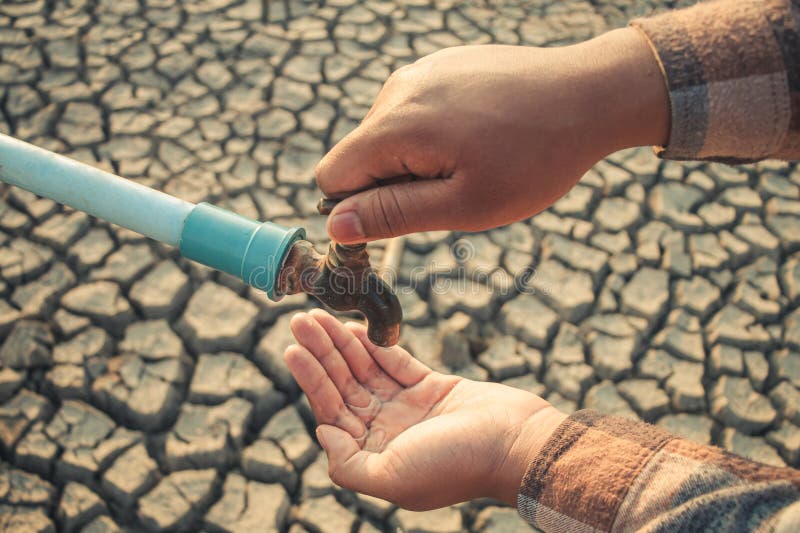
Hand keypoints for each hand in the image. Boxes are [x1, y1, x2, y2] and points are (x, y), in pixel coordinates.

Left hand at [283, 309, 565, 508]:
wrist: (517, 443)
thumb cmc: (458, 465)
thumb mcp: (393, 478)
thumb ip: (349, 465)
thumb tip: (321, 432)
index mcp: (375, 456)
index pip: (332, 412)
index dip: (311, 380)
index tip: (293, 348)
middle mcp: (387, 432)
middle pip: (344, 387)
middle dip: (321, 354)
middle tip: (300, 320)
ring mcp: (408, 409)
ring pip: (365, 371)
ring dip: (342, 344)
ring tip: (319, 318)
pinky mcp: (431, 388)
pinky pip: (395, 363)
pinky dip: (374, 346)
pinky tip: (353, 328)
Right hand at [317, 27, 668, 242]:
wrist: (589, 94)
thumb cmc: (533, 159)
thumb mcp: (464, 204)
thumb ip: (393, 214)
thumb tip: (335, 225)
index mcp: (395, 124)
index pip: (332, 176)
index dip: (358, 208)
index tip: (406, 216)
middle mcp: (398, 89)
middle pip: (360, 155)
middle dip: (394, 183)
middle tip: (455, 188)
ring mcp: (421, 71)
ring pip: (388, 134)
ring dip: (416, 159)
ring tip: (474, 159)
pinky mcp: (442, 65)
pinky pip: (415, 111)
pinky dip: (435, 133)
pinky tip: (480, 134)